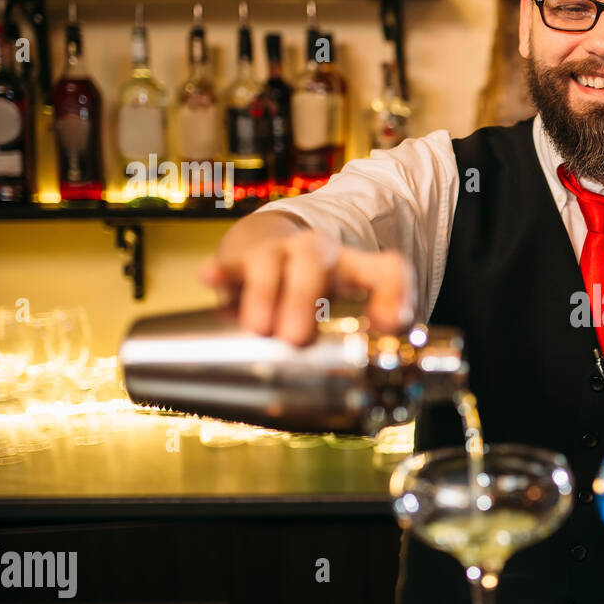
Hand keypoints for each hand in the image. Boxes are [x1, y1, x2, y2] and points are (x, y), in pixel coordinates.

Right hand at [200, 229, 416, 345]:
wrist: (269, 248)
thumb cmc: (318, 287)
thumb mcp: (353, 305)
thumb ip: (376, 332)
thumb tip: (383, 355)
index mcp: (353, 267)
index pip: (387, 268)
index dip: (393, 293)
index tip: (388, 324)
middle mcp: (316, 253)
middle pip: (314, 262)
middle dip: (304, 299)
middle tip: (297, 339)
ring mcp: (276, 254)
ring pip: (269, 262)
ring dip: (264, 294)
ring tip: (260, 328)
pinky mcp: (239, 261)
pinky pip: (229, 263)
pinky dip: (220, 271)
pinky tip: (209, 276)